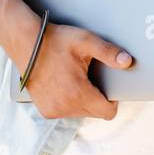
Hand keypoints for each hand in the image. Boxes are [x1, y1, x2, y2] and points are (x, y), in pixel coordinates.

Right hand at [17, 21, 134, 120]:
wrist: (26, 43)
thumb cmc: (56, 41)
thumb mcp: (85, 41)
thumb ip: (109, 52)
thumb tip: (128, 61)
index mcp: (78, 94)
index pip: (107, 112)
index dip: (112, 100)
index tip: (107, 85)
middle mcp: (65, 108)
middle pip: (94, 112)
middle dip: (96, 97)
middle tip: (89, 76)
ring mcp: (53, 111)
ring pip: (80, 113)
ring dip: (82, 100)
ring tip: (74, 78)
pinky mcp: (45, 111)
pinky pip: (66, 111)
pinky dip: (68, 101)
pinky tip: (63, 84)